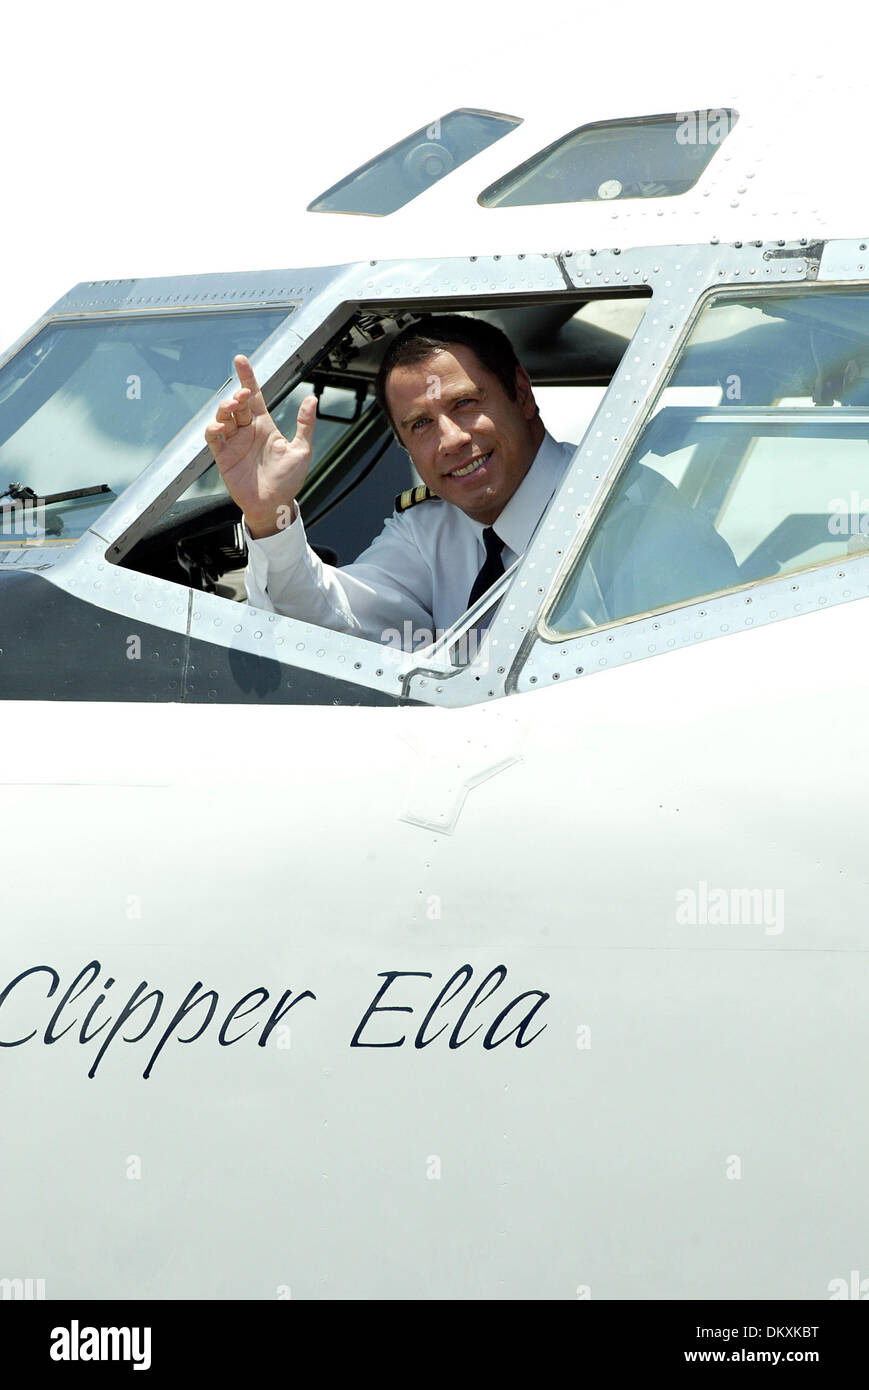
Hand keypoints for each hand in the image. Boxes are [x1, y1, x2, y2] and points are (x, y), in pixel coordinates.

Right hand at [205, 354, 316, 538]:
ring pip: (223, 416)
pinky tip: (220, 427)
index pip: (254, 396)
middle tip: (242, 396)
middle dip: (237, 395)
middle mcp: (247, 431)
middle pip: (237, 404)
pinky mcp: (224, 456)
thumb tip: (312, 399)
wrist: (274, 505)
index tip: (241, 360)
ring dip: (225, 408)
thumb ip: (305, 425)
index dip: (247, 377)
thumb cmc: (289, 480)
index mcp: (265, 426)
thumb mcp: (302, 450)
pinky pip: (213, 438)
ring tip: (232, 407)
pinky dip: (213, 429)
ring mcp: (234, 442)